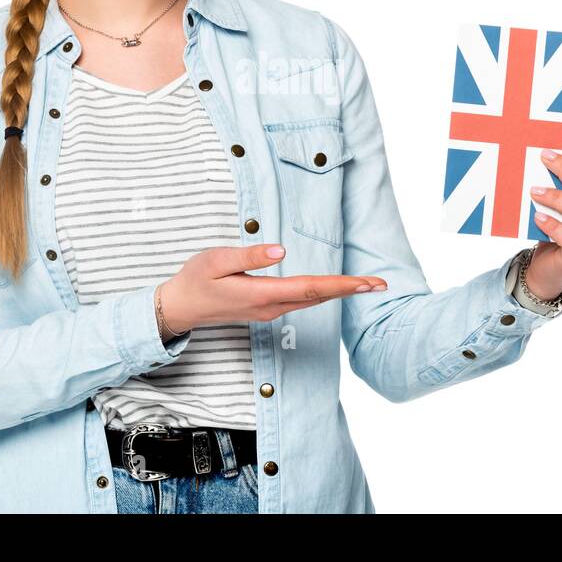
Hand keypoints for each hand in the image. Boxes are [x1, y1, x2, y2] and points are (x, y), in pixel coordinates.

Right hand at [158, 244, 387, 332]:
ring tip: (365, 285)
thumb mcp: (216, 259)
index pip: (310, 288)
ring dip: (339, 292)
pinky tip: (334, 288)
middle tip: (381, 284)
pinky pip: (301, 301)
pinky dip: (322, 294)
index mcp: (261, 294)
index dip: (341, 285)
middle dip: (350, 290)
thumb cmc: (195, 280)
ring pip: (311, 301)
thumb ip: (249, 255)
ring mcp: (269, 311)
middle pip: (318, 297)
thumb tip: (281, 250)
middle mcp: (270, 307)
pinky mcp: (266, 309)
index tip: (366, 283)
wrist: (180, 307)